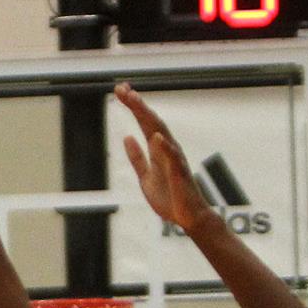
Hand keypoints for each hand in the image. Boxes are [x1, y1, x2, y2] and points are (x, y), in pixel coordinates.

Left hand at [116, 83, 212, 231]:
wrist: (188, 218)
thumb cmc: (169, 198)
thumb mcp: (146, 177)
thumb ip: (137, 158)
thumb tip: (127, 137)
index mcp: (157, 149)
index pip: (144, 122)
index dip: (133, 106)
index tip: (119, 90)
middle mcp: (167, 149)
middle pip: (150, 121)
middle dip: (136, 105)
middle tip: (122, 89)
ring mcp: (174, 160)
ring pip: (161, 133)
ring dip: (147, 116)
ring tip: (135, 101)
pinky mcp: (180, 174)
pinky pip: (173, 159)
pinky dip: (165, 147)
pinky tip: (156, 136)